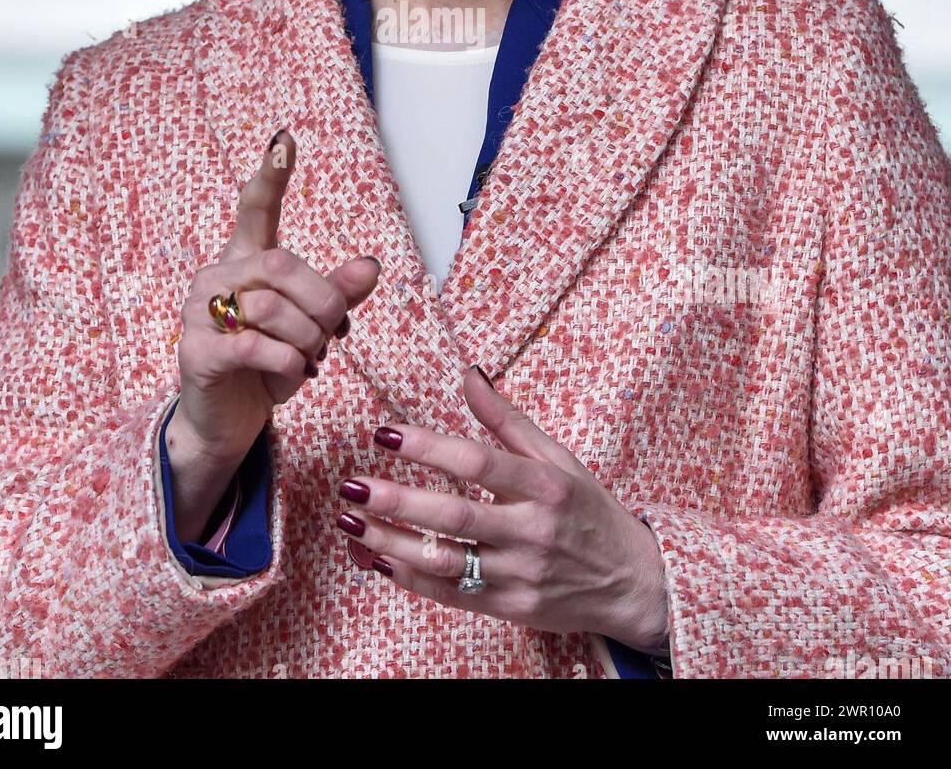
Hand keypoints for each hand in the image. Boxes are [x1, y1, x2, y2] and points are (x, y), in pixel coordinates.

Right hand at [170, 128, 381, 467]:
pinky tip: (295, 374)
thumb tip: (370, 265)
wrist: (228, 423)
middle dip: (323, 302)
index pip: (256, 207)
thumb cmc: (268, 367)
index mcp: (246, 260)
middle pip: (282, 264)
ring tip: (312, 359)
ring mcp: (200, 312)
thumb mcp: (311, 329)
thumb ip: (337, 295)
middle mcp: (218, 275)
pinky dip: (287, 363)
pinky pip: (254, 346)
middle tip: (336, 333)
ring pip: (272, 307)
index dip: (271, 175)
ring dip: (308, 339)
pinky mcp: (196, 352)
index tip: (285, 139)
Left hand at [337, 365, 669, 654]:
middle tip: (352, 485)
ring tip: (351, 521)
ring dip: (392, 541)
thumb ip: (507, 419)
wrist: (632, 582)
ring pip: (446, 561)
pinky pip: (453, 595)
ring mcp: (521, 575)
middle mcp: (532, 531)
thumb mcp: (558, 458)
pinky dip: (412, 579)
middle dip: (398, 500)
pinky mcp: (512, 609)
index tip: (384, 434)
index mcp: (545, 486)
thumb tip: (469, 374)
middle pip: (455, 516)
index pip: (478, 463)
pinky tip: (378, 557)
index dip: (428, 448)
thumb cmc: (589, 511)